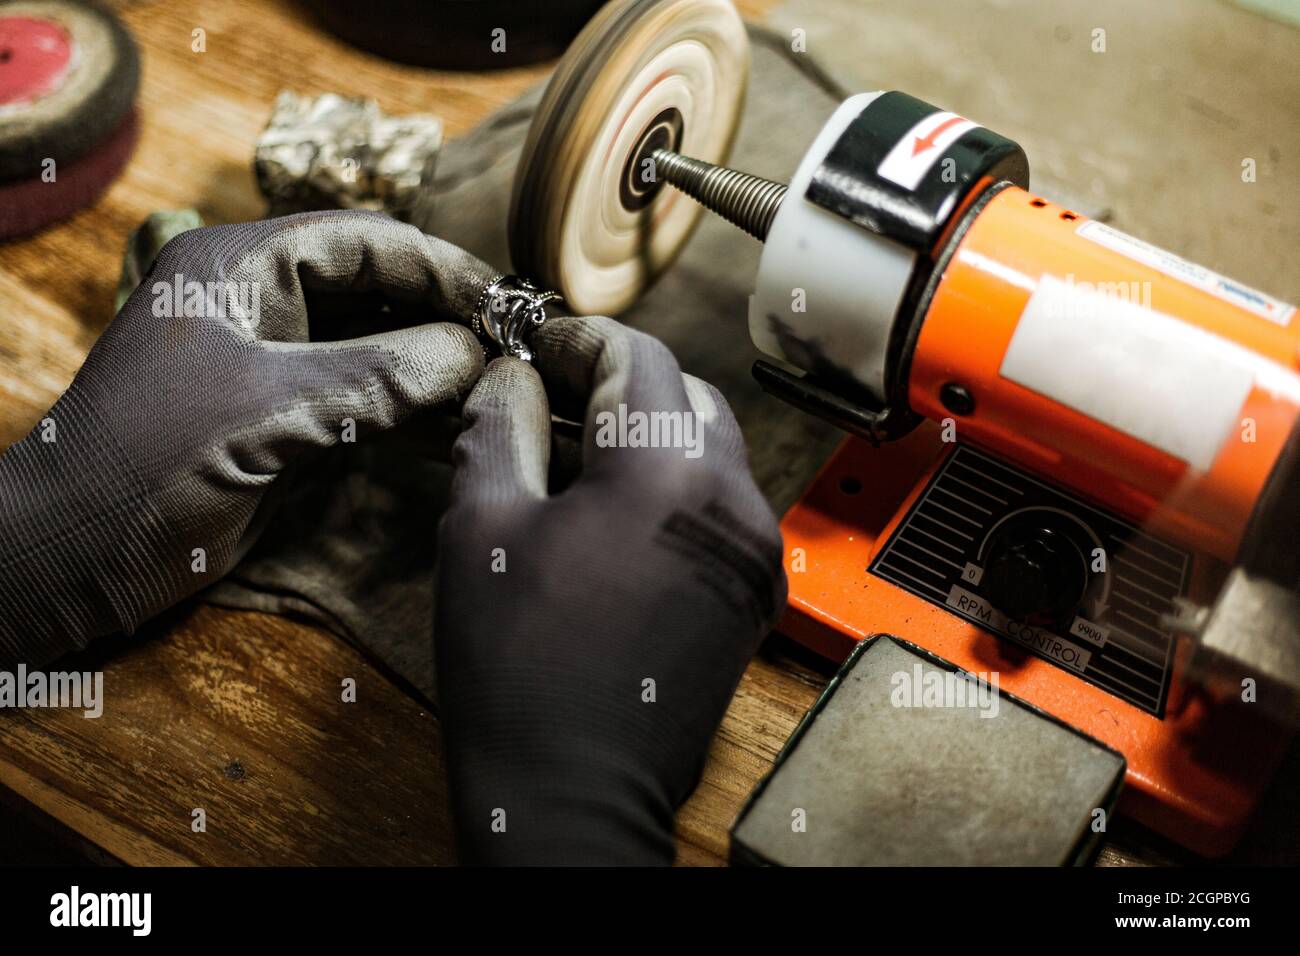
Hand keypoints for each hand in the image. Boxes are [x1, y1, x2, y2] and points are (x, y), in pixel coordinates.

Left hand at [0, 210, 494, 665]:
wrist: (69, 557)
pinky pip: (368, 401)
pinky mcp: (287, 419)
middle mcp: (262, 302)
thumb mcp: (265, 410)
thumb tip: (475, 355)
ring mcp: (277, 363)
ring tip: (509, 387)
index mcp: (239, 266)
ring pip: (380, 348)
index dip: (443, 268)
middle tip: (522, 347)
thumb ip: (376, 377)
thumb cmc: (145, 464)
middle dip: (450, 317)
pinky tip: (465, 427)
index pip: (364, 242)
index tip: (510, 304)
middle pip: (380, 291)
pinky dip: (416, 413)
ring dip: (441, 368)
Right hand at [435, 316, 785, 864]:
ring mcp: (753, 553)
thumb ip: (497, 429)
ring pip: (709, 450)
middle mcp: (732, 502)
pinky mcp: (752, 595)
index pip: (638, 355)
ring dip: (647, 434)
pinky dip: (674, 489)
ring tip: (572, 457)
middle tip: (546, 398)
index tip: (533, 347)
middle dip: (618, 382)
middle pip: (685, 396)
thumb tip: (509, 380)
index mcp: (667, 471)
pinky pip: (721, 508)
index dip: (577, 340)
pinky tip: (612, 516)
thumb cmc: (519, 668)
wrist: (573, 793)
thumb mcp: (483, 527)